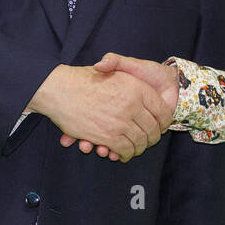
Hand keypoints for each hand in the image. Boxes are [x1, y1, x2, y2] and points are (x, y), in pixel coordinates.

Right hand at [29, 63, 171, 162]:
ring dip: (140, 149)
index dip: (164, 121)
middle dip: (153, 138)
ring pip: (140, 142)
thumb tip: (146, 88)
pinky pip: (125, 149)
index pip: (162, 110)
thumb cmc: (84, 79)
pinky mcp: (108, 136)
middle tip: (150, 141)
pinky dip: (125, 154)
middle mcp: (132, 105)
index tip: (161, 126)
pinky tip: (122, 154)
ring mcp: (121, 122)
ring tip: (137, 149)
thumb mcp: (111, 69)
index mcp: (137, 89)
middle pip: (153, 129)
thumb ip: (133, 78)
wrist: (59, 88)